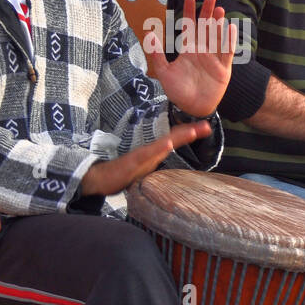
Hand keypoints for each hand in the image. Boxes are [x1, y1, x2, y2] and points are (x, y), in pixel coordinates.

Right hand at [80, 121, 212, 195]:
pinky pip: (145, 156)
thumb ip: (157, 161)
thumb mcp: (145, 167)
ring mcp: (140, 156)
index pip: (174, 140)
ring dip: (177, 137)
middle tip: (206, 126)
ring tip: (192, 132)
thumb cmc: (123, 172)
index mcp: (155, 152)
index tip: (207, 127)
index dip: (190, 133)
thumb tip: (171, 156)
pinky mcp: (130, 164)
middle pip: (172, 138)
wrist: (97, 178)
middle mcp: (149, 151)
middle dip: (189, 132)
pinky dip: (156, 150)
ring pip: (162, 144)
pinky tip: (167, 145)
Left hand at [147, 0, 235, 118]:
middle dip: (208, 12)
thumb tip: (149, 33)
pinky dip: (229, 40)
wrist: (192, 108)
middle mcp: (202, 51)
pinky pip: (227, 52)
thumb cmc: (178, 91)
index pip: (189, 26)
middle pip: (206, 27)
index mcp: (188, 49)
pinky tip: (230, 27)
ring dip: (218, 23)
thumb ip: (157, 53)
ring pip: (217, 36)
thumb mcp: (163, 71)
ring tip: (220, 9)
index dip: (189, 12)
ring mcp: (214, 59)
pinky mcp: (223, 69)